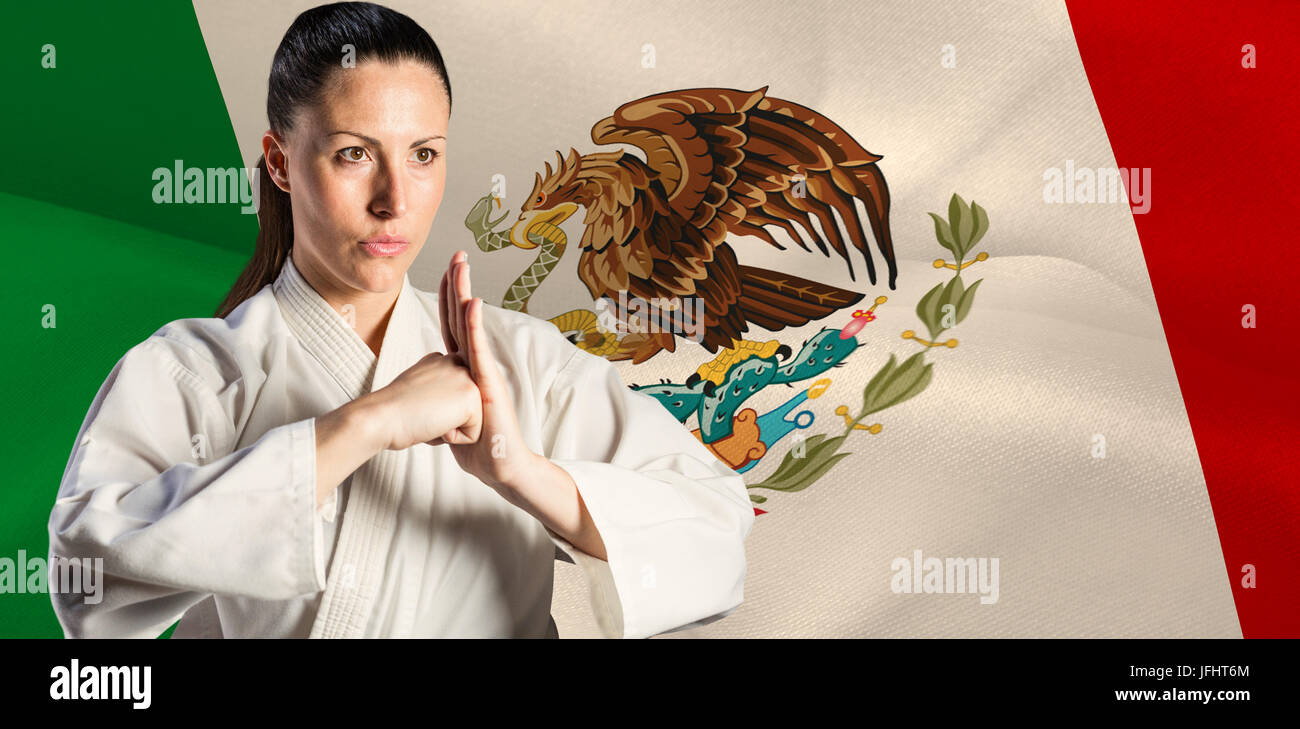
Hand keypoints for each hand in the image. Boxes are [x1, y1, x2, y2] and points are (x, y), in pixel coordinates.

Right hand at [366, 350, 482, 450]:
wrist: (381, 417)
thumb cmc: (394, 413)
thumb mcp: (419, 391)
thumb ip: (438, 390)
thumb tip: (448, 405)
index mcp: (443, 360)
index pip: (455, 399)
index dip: (435, 412)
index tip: (415, 404)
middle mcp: (457, 363)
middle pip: (466, 410)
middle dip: (447, 420)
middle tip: (421, 411)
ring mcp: (466, 377)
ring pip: (472, 422)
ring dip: (450, 430)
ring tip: (427, 416)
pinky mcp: (471, 396)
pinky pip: (473, 434)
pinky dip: (453, 438)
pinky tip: (434, 423)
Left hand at [439, 250, 539, 499]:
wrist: (500, 466)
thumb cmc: (477, 445)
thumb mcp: (447, 416)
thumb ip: (436, 399)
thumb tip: (421, 397)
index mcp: (463, 368)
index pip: (453, 325)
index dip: (447, 298)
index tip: (444, 270)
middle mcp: (475, 364)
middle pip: (462, 317)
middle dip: (458, 284)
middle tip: (458, 253)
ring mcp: (483, 371)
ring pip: (471, 326)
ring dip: (465, 294)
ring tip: (463, 266)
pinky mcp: (489, 384)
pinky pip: (479, 351)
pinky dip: (475, 326)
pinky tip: (472, 304)